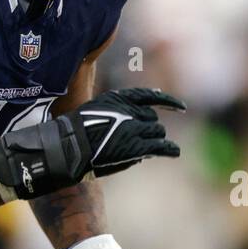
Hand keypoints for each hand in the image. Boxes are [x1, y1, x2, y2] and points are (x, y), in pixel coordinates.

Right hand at [70, 88, 184, 176]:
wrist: (67, 149)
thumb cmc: (74, 134)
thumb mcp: (94, 111)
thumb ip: (116, 111)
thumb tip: (143, 118)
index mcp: (118, 99)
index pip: (148, 96)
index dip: (166, 101)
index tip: (180, 106)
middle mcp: (129, 111)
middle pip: (151, 118)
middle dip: (150, 128)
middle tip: (143, 140)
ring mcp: (134, 128)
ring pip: (157, 132)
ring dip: (155, 140)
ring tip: (150, 149)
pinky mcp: (136, 147)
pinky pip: (161, 146)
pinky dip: (170, 149)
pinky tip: (175, 152)